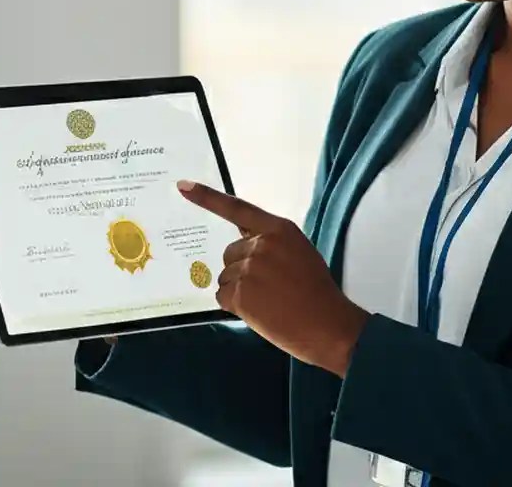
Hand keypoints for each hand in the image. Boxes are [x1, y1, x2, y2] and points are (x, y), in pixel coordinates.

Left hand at [177, 180, 368, 377]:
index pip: (237, 208)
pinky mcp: (240, 294)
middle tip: (268, 288)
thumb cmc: (317, 292)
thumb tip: (245, 246)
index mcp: (279, 229)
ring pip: (225, 277)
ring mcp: (248, 268)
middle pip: (229, 253)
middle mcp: (261, 244)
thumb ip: (272, 244)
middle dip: (240, 269)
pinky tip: (259, 312)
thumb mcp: (299, 253)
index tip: (183, 186)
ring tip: (268, 302)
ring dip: (239, 290)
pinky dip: (235, 306)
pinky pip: (222, 297)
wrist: (328, 325)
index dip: (207, 198)